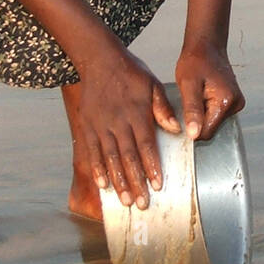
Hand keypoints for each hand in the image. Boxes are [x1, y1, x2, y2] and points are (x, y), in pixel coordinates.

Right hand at [76, 46, 181, 209]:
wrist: (99, 59)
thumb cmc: (131, 72)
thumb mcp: (152, 84)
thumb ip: (163, 108)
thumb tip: (176, 129)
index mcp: (136, 113)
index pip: (146, 144)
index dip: (152, 166)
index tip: (158, 185)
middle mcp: (117, 122)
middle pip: (128, 157)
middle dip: (136, 182)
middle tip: (142, 203)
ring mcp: (100, 125)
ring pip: (110, 158)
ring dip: (118, 181)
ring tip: (125, 200)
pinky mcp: (87, 125)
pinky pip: (92, 151)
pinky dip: (97, 169)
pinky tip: (103, 185)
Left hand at [174, 39, 244, 140]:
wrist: (206, 46)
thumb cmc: (196, 61)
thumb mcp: (188, 85)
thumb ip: (192, 110)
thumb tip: (194, 134)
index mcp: (226, 102)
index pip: (207, 133)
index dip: (192, 127)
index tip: (185, 111)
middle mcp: (236, 104)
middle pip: (211, 129)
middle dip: (197, 119)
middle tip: (191, 99)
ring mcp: (236, 103)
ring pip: (213, 123)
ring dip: (201, 114)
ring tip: (197, 95)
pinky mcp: (233, 102)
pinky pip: (216, 115)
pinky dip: (206, 109)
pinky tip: (202, 96)